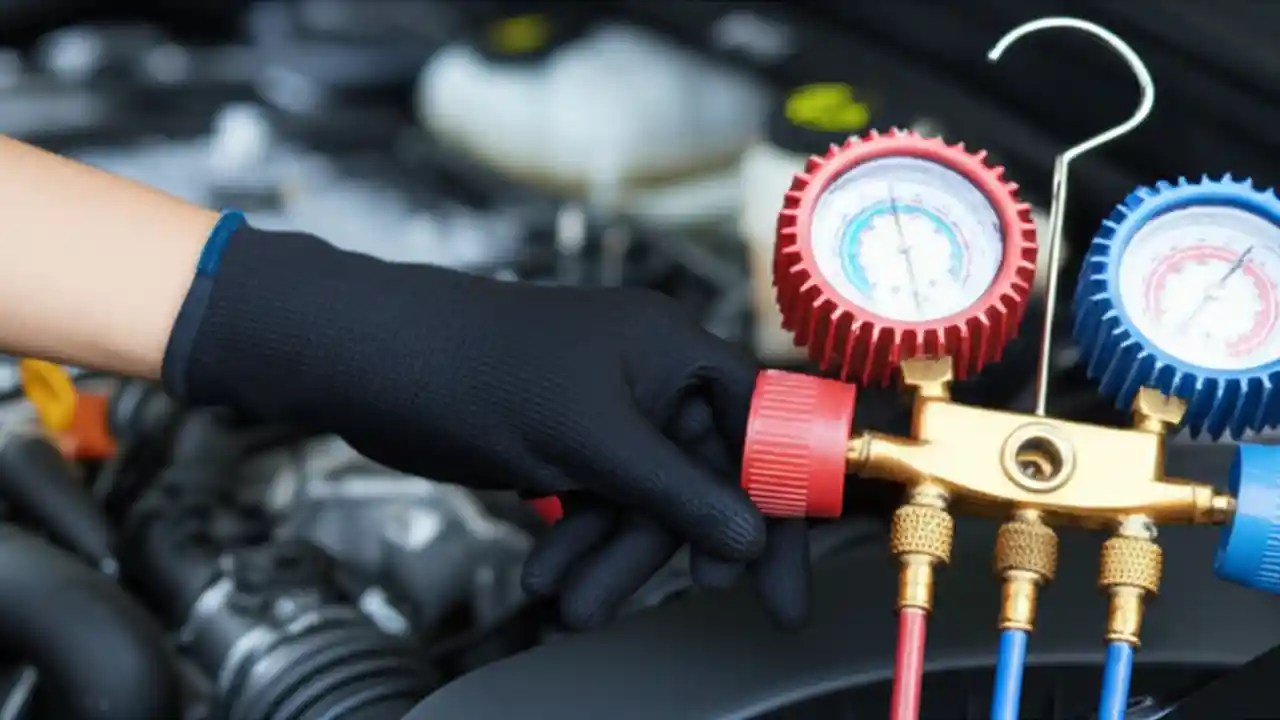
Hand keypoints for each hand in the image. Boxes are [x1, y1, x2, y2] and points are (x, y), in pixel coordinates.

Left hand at [164, 226, 809, 628]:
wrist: (370, 362)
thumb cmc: (478, 370)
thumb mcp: (589, 439)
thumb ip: (676, 491)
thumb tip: (750, 538)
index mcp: (674, 350)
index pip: (761, 428)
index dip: (781, 503)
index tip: (783, 579)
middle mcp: (650, 377)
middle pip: (700, 476)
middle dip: (674, 544)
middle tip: (687, 601)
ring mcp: (606, 411)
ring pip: (642, 500)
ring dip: (613, 556)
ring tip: (570, 601)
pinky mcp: (565, 440)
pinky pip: (598, 501)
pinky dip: (579, 541)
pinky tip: (547, 574)